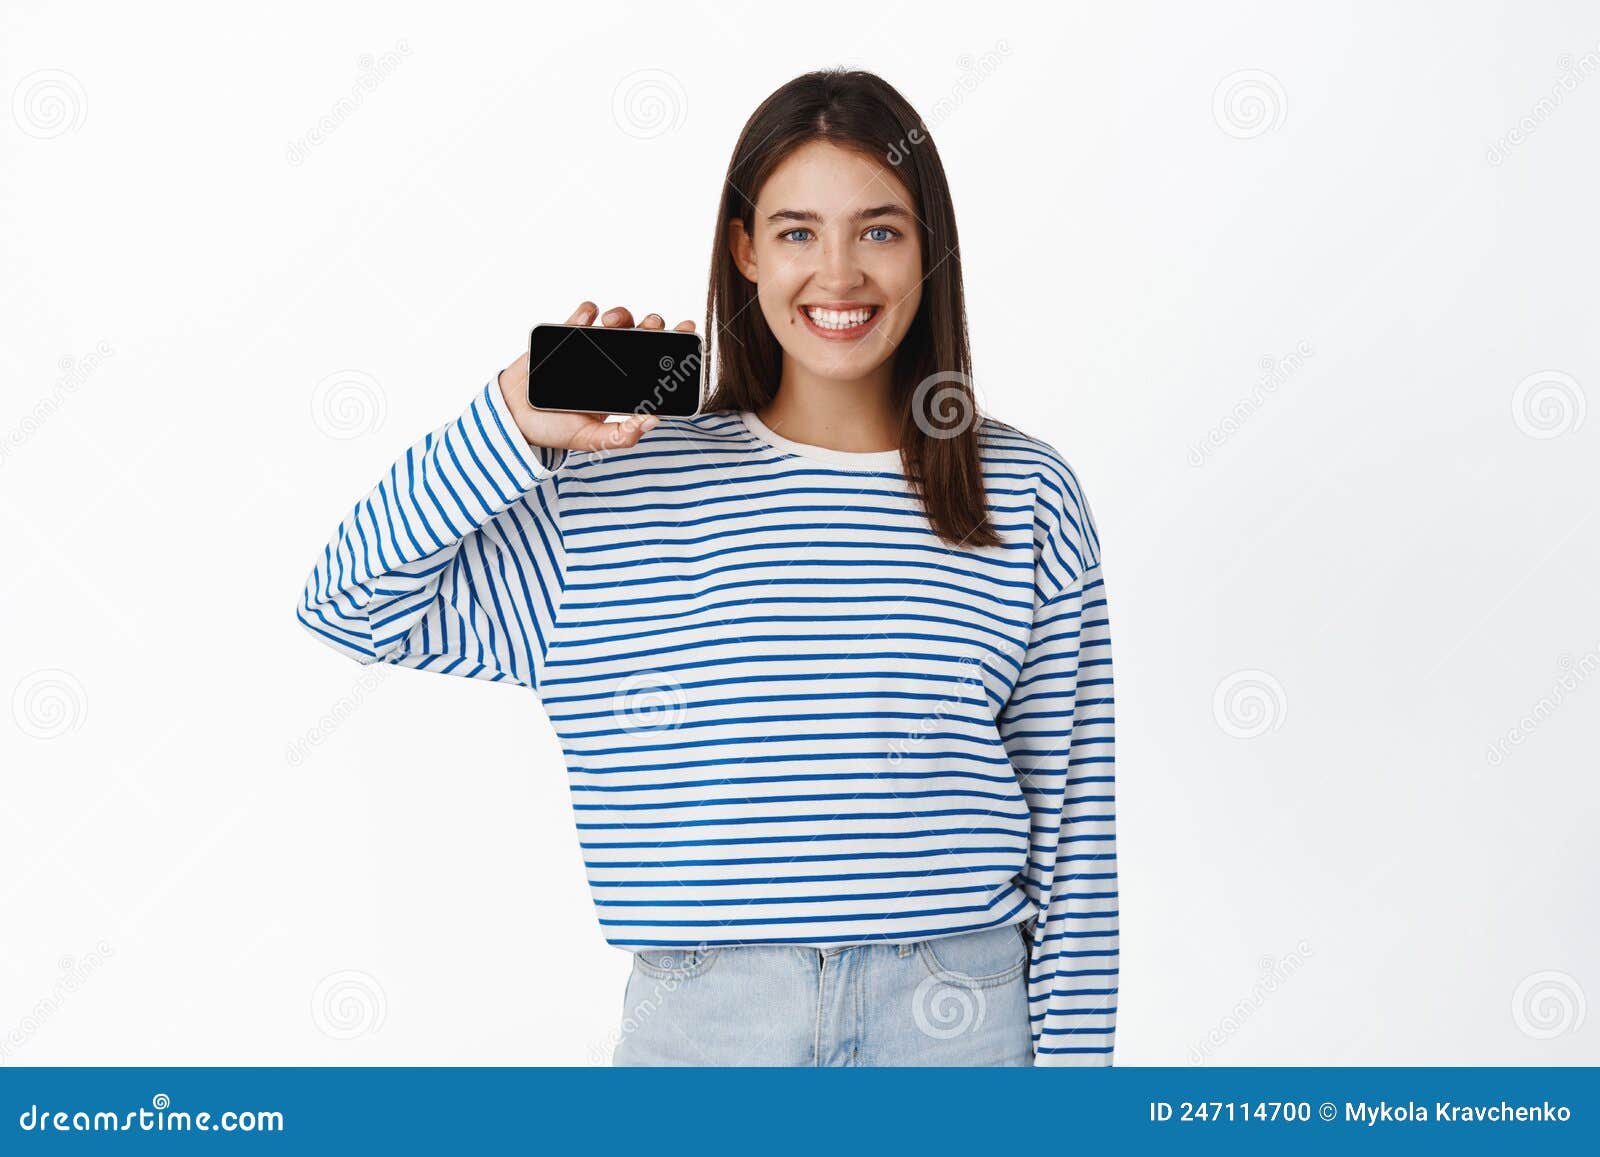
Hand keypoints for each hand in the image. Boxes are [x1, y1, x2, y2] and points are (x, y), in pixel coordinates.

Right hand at [497, 302, 697, 452]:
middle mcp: (613, 363)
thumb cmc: (554, 429)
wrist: (513, 416)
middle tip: (655, 325)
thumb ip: (620, 436)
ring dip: (621, 316)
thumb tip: (652, 421)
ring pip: (616, 322)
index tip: (688, 331)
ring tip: (612, 323)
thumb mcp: (590, 439)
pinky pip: (581, 316)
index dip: (674, 346)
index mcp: (625, 386)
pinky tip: (588, 317)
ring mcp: (590, 347)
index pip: (656, 362)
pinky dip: (587, 312)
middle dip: (654, 325)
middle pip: (642, 335)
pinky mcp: (565, 335)